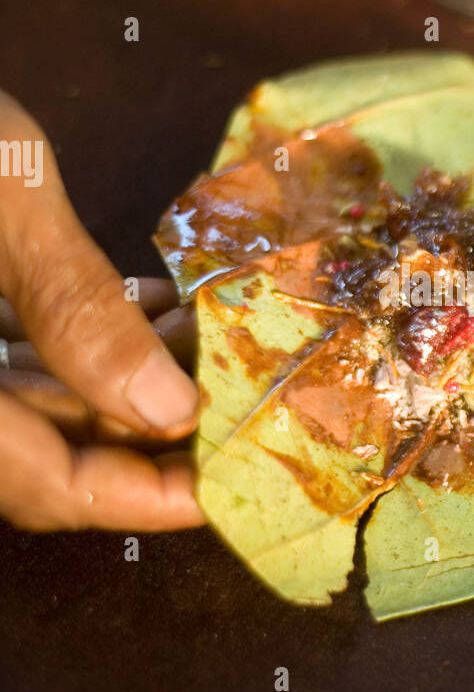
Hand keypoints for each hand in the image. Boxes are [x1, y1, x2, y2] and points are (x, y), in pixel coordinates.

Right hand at [0, 90, 202, 531]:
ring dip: (118, 390)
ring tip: (205, 349)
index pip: (40, 483)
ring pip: (24, 412)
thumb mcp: (2, 195)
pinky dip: (72, 351)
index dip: (141, 496)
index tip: (224, 484)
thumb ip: (80, 310)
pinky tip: (141, 310)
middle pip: (36, 459)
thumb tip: (167, 409)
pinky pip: (3, 363)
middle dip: (142, 443)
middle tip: (231, 417)